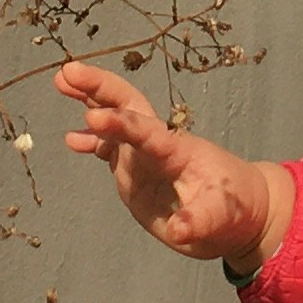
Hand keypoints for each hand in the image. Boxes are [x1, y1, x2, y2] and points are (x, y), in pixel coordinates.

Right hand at [58, 63, 293, 275]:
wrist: (241, 213)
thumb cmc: (234, 208)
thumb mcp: (221, 216)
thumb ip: (198, 220)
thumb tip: (179, 231)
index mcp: (176, 151)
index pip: (145, 130)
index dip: (120, 123)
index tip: (93, 117)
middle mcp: (156, 146)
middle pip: (127, 106)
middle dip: (98, 87)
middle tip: (67, 71)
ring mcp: (144, 156)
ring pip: (115, 121)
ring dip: (90, 100)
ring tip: (61, 81)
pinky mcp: (137, 170)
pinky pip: (110, 147)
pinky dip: (91, 140)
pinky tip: (71, 139)